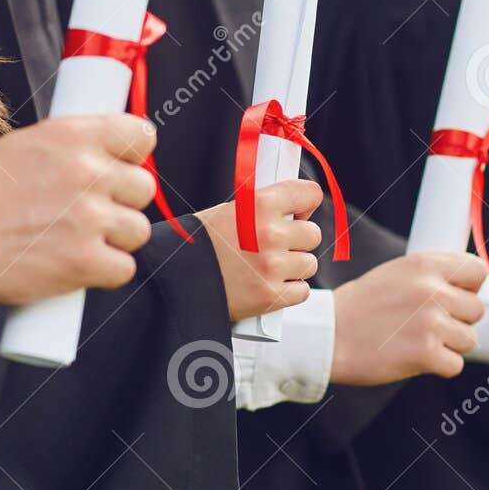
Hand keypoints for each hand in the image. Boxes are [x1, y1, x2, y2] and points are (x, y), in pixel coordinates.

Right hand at [0, 114, 157, 303]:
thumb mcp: (21, 146)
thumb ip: (67, 150)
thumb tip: (101, 159)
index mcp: (73, 136)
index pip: (141, 136)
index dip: (134, 155)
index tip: (121, 167)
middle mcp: (87, 174)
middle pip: (144, 189)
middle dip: (123, 202)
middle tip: (93, 212)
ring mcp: (89, 219)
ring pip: (138, 231)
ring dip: (117, 240)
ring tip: (82, 241)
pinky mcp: (83, 262)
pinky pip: (124, 269)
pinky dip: (106, 273)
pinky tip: (81, 268)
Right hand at [196, 180, 322, 320]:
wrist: (175, 279)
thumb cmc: (200, 243)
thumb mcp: (230, 211)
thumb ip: (264, 208)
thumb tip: (297, 210)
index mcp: (260, 204)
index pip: (310, 194)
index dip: (307, 204)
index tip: (299, 213)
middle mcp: (270, 233)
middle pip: (313, 234)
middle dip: (298, 241)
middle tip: (277, 246)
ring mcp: (272, 266)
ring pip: (309, 264)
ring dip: (294, 268)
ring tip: (268, 268)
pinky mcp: (271, 295)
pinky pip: (302, 291)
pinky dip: (289, 291)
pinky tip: (269, 285)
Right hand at [330, 253, 487, 384]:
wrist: (327, 336)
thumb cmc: (361, 307)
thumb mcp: (396, 273)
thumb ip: (432, 275)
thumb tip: (472, 284)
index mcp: (424, 264)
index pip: (478, 270)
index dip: (470, 287)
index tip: (454, 298)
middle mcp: (431, 290)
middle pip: (477, 310)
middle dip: (458, 321)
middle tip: (428, 326)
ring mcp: (430, 322)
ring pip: (469, 339)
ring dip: (449, 345)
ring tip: (417, 341)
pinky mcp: (425, 353)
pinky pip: (455, 365)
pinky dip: (439, 366)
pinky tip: (414, 358)